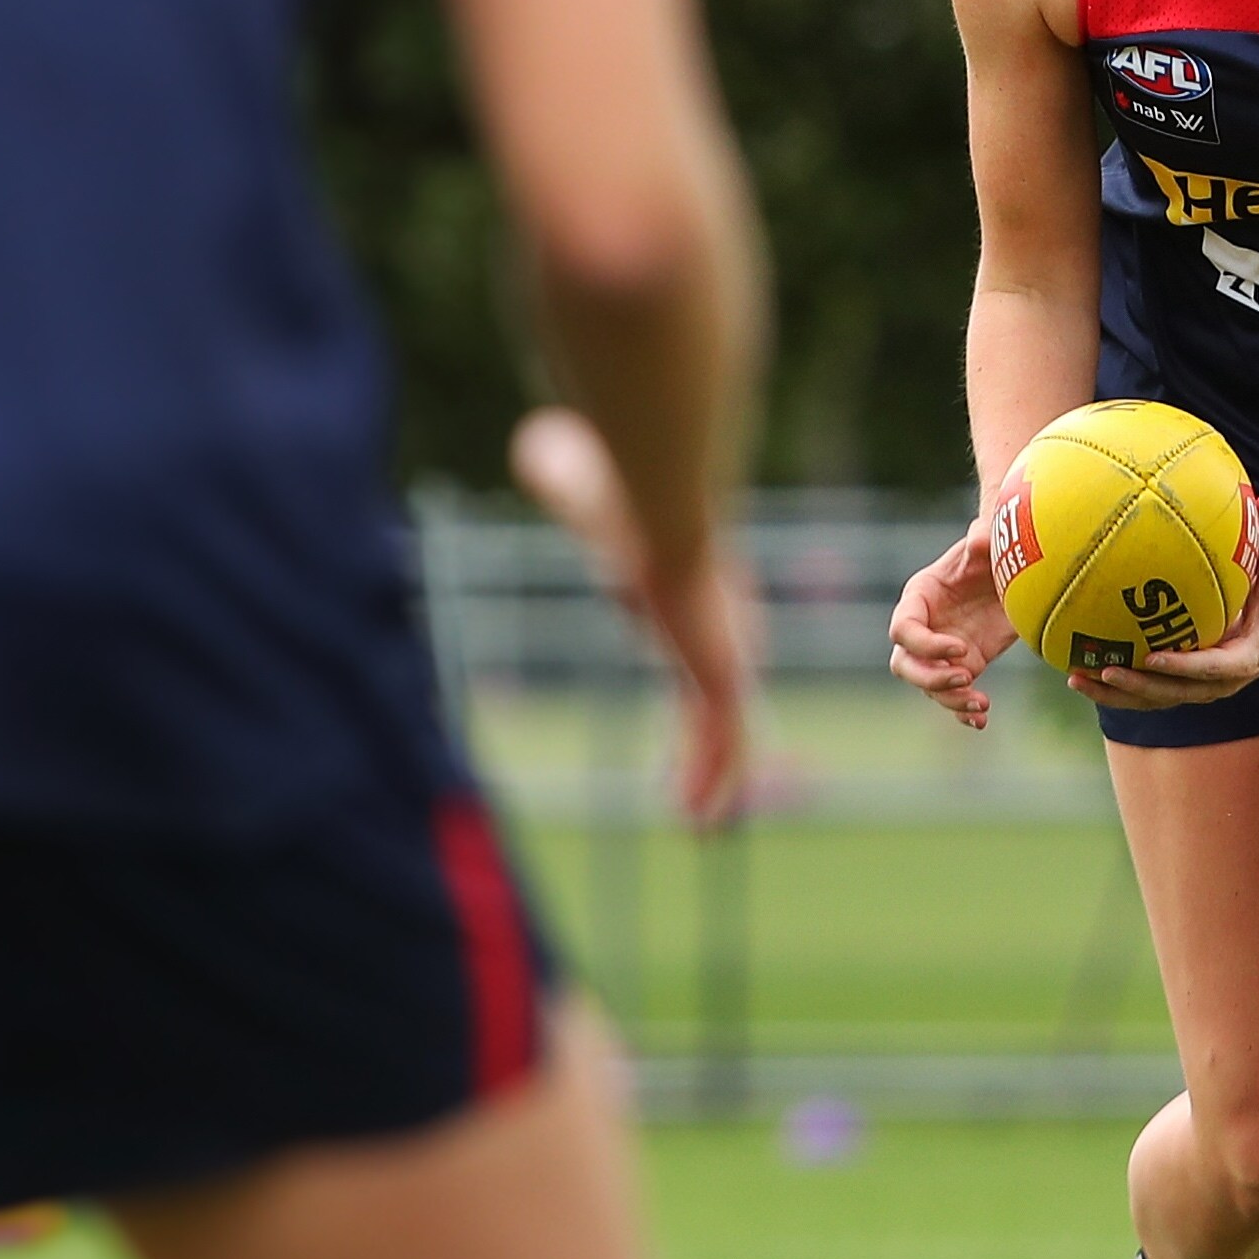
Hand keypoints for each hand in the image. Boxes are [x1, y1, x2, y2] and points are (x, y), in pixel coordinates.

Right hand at [513, 406, 759, 819]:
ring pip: (721, 722)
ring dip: (712, 765)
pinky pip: (721, 739)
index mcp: (683, 581)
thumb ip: (559, 468)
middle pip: (712, 680)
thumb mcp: (576, 481)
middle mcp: (711, 622)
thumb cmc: (616, 490)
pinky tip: (700, 818)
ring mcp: (722, 652)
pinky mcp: (721, 676)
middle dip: (713, 715)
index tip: (679, 679)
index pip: (687, 629)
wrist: (656, 509)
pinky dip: (711, 777)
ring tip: (700, 813)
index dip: (684, 652)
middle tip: (706, 744)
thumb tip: (535, 441)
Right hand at [886, 518, 1015, 730]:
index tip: (961, 648)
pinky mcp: (964, 665)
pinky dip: (962, 712)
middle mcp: (923, 628)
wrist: (1010, 568)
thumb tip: (980, 538)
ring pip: (927, 687)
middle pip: (904, 664)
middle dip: (930, 678)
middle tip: (967, 676)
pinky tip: (981, 719)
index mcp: (919, 598)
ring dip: (950, 700)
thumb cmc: (990, 552)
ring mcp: (940, 652)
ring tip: (981, 703)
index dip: (926, 644)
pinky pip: (952, 695)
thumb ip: (982, 540)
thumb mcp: (987, 544)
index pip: (903, 629)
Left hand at [1072, 494, 1258, 712]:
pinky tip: (1082, 671)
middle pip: (1175, 693)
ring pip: (1155, 700)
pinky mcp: (1187, 686)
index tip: (1151, 657)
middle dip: (1138, 687)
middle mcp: (1222, 682)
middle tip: (1104, 670)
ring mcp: (1202, 688)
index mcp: (1246, 658)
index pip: (1211, 669)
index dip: (1181, 667)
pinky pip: (1149, 693)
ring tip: (1076, 678)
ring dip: (1116, 694)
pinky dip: (1117, 688)